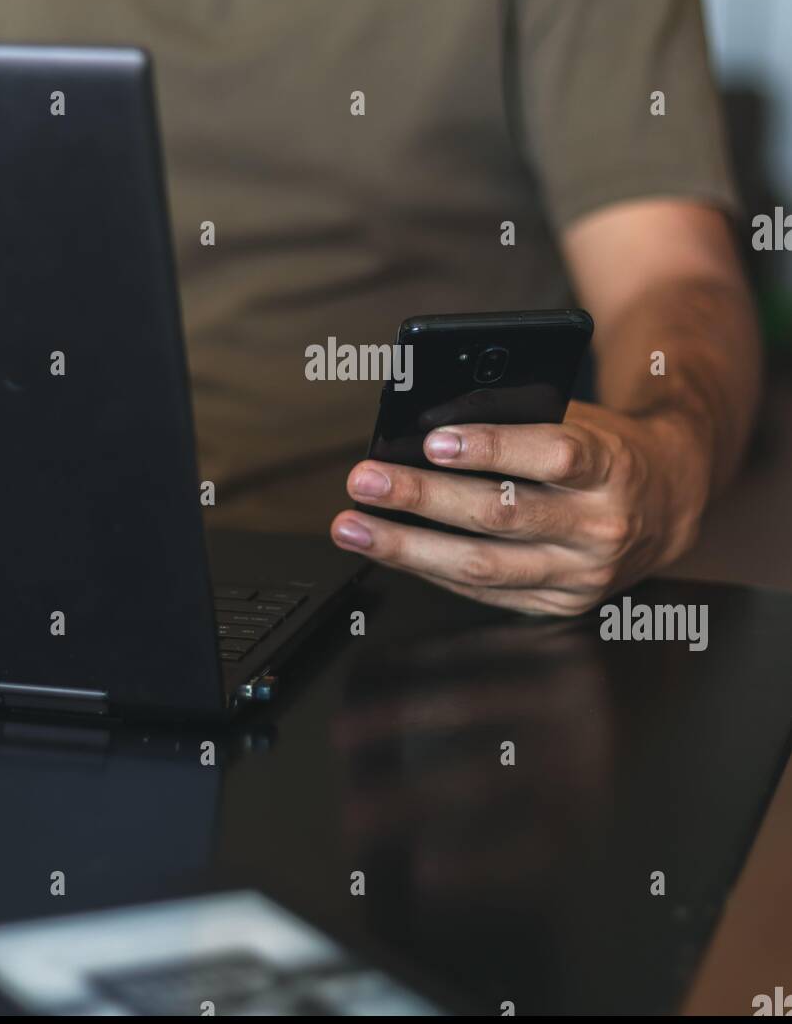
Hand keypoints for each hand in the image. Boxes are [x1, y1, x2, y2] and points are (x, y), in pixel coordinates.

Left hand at [330, 402, 710, 616]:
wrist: (669, 504)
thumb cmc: (607, 450)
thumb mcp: (577, 418)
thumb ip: (518, 420)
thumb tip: (428, 423)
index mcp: (613, 466)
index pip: (553, 455)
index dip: (492, 448)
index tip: (433, 441)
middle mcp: (602, 526)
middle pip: (502, 515)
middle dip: (423, 498)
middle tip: (366, 480)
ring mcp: (582, 574)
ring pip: (483, 566)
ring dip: (408, 546)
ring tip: (354, 525)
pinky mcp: (561, 605)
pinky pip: (484, 591)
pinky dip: (430, 569)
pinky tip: (390, 550)